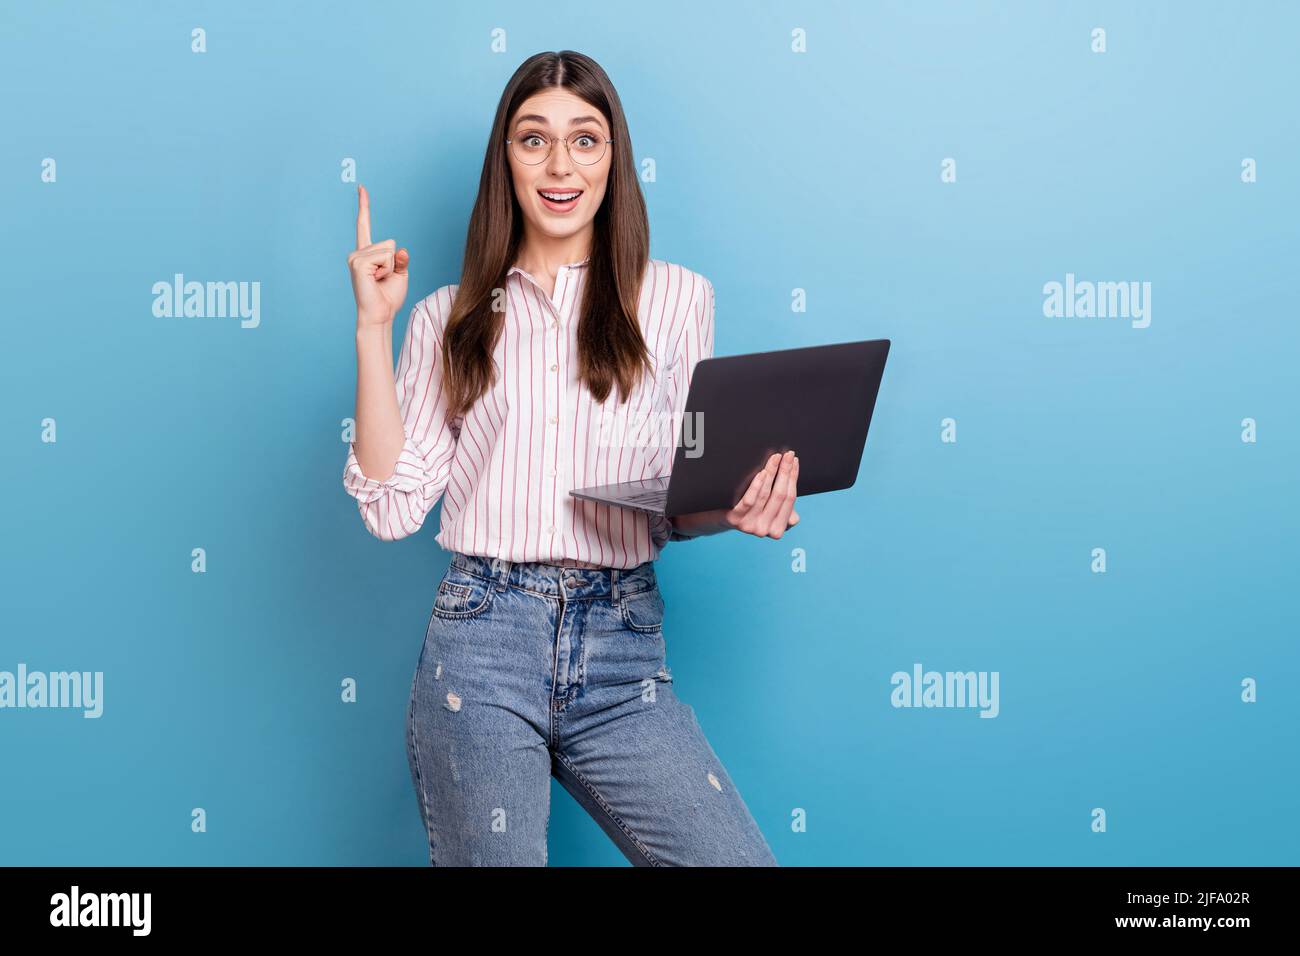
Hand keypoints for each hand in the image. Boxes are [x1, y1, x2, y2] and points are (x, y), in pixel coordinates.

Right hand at [348, 184, 409, 326]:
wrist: (380, 314)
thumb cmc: (389, 297)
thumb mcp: (401, 273)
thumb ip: (401, 258)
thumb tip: (400, 250)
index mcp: (367, 253)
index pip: (365, 225)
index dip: (364, 206)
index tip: (362, 188)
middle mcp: (358, 252)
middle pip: (390, 242)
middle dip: (395, 262)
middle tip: (384, 279)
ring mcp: (356, 257)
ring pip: (389, 249)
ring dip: (391, 267)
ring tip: (379, 280)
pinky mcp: (358, 263)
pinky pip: (385, 257)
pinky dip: (387, 270)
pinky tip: (376, 280)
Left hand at [725, 450, 799, 538]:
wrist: (717, 516)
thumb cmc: (747, 509)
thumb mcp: (767, 508)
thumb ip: (782, 505)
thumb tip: (794, 495)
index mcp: (777, 529)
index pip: (790, 499)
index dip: (793, 478)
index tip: (795, 461)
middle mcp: (765, 530)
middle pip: (780, 496)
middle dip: (785, 472)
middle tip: (788, 455)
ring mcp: (750, 525)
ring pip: (766, 495)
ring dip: (772, 473)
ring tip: (775, 458)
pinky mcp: (735, 519)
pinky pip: (749, 500)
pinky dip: (757, 485)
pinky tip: (761, 472)